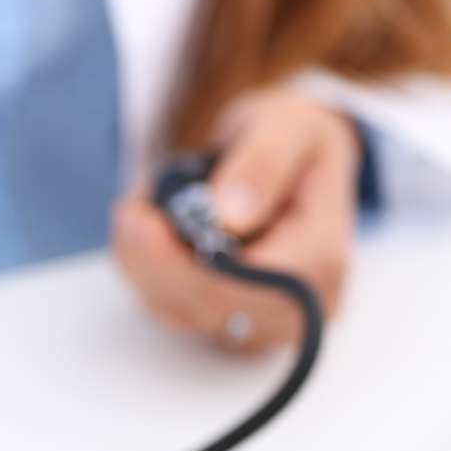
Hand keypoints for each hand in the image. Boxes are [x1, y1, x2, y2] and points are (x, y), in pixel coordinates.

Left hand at [113, 88, 360, 351]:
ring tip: (134, 212)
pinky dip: (148, 275)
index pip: (244, 287)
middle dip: (154, 262)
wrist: (296, 162)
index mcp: (322, 263)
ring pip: (184, 314)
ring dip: (143, 267)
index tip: (143, 223)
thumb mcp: (289, 126)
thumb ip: (262, 163)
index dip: (185, 263)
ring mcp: (264, 324)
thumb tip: (227, 212)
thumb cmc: (296, 141)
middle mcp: (299, 310)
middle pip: (208, 308)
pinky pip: (177, 313)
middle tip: (128, 213)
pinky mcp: (233, 325)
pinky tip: (139, 237)